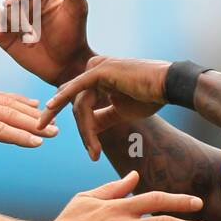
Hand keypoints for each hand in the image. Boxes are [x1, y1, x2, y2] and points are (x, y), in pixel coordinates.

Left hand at [38, 56, 170, 159]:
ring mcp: (95, 68)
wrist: (169, 86)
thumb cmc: (149, 96)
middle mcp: (94, 69)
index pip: (81, 103)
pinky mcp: (99, 70)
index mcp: (98, 77)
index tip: (91, 149)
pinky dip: (63, 100)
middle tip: (91, 153)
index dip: (84, 127)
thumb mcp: (121, 111)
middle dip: (83, 131)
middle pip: (77, 105)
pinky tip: (51, 109)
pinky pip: (78, 90)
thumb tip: (90, 127)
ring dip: (85, 130)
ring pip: (79, 104)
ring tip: (94, 150)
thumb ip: (102, 117)